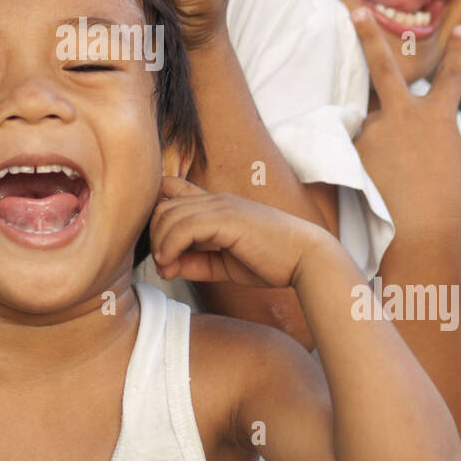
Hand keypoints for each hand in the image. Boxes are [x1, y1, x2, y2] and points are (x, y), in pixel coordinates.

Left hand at [150, 176, 322, 288]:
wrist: (306, 259)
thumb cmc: (270, 262)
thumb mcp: (224, 264)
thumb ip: (197, 262)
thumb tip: (167, 267)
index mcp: (217, 204)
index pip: (171, 191)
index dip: (159, 217)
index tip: (163, 250)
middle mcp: (216, 199)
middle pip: (163, 205)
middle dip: (154, 236)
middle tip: (164, 266)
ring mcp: (221, 205)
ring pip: (168, 214)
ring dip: (160, 244)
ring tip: (167, 269)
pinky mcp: (227, 218)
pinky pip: (184, 227)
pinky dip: (170, 247)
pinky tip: (171, 267)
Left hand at [352, 9, 460, 240]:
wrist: (421, 228)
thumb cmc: (443, 201)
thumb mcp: (447, 157)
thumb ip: (426, 131)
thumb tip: (402, 124)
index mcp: (440, 116)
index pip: (451, 75)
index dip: (458, 52)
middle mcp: (405, 113)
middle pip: (382, 66)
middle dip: (368, 35)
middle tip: (355, 11)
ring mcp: (377, 129)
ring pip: (370, 124)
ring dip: (377, 144)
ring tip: (391, 173)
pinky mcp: (357, 148)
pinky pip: (358, 148)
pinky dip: (365, 163)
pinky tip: (378, 185)